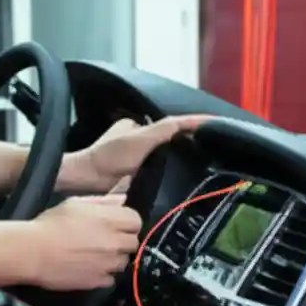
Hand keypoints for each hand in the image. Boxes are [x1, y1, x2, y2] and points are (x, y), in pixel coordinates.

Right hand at [26, 195, 142, 289]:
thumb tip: (123, 198)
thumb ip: (103, 201)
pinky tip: (90, 268)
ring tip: (96, 255)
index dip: (126, 222)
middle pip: (133, 242)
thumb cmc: (50, 223)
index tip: (115, 224)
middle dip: (122, 240)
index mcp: (110, 219)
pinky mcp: (99, 281)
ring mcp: (108, 263)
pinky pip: (111, 278)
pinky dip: (104, 274)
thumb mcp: (75, 204)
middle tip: (104, 240)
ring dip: (114, 258)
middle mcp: (114, 241)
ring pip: (124, 261)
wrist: (32, 252)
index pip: (136, 220)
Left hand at [59, 115, 212, 193]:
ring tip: (207, 168)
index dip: (196, 127)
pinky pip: (160, 174)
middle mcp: (140, 141)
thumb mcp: (140, 138)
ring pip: (167, 159)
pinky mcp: (137, 178)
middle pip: (172, 142)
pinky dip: (171, 176)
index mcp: (141, 127)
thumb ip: (164, 129)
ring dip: (183, 163)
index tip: (219, 130)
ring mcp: (138, 160)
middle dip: (191, 146)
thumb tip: (192, 122)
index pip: (175, 125)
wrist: (86, 182)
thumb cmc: (109, 156)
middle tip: (217, 152)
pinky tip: (182, 183)